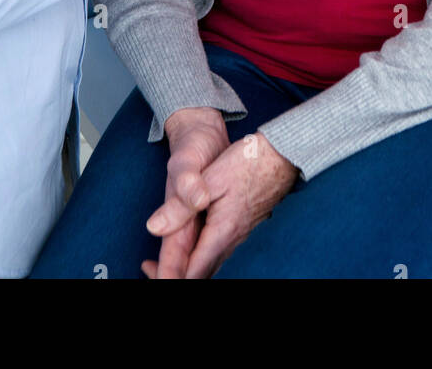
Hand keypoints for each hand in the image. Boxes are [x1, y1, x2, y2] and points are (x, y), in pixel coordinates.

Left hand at [144, 131, 299, 279]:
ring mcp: (239, 234)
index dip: (170, 278)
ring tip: (161, 265)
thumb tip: (153, 227)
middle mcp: (232, 239)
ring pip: (210, 263)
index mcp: (222, 232)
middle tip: (148, 269)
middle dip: (176, 276)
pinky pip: (218, 251)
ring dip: (186, 268)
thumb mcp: (211, 178)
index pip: (193, 272)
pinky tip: (190, 247)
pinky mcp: (241, 226)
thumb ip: (181, 205)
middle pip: (201, 273)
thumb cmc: (248, 162)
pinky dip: (198, 256)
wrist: (282, 154)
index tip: (150, 273)